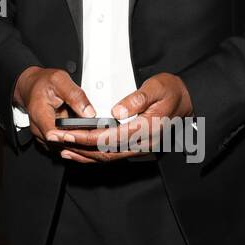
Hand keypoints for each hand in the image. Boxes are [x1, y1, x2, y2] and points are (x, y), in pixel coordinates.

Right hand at [14, 66, 96, 148]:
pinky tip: (85, 138)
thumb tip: (89, 113)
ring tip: (93, 137)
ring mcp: (42, 136)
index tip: (84, 135)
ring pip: (62, 148)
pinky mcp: (48, 140)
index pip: (52, 133)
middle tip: (96, 136)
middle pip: (59, 144)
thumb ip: (75, 95)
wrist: (33, 87)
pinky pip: (62, 146)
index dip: (69, 137)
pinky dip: (74, 144)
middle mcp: (38, 129)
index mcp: (39, 114)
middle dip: (78, 142)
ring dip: (78, 145)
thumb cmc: (44, 83)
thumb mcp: (60, 80)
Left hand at [46, 73, 193, 163]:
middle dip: (78, 147)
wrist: (188, 102)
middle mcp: (143, 144)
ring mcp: (140, 149)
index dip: (86, 137)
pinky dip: (94, 156)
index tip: (67, 133)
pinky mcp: (136, 148)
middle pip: (105, 152)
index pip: (109, 137)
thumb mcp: (158, 87)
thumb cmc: (172, 92)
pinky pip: (113, 156)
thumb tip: (117, 111)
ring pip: (107, 157)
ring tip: (62, 148)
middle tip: (56, 139)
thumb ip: (138, 99)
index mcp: (146, 129)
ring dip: (84, 155)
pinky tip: (81, 152)